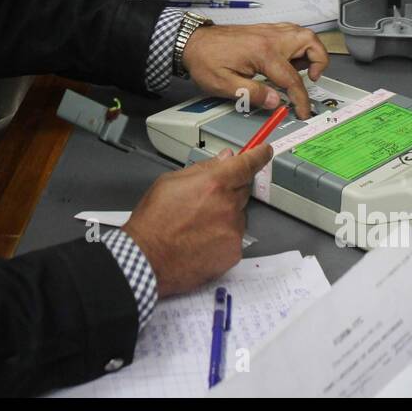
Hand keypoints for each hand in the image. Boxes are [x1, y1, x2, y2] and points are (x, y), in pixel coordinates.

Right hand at [123, 145, 271, 297]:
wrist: (147, 259)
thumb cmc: (153, 221)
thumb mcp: (169, 182)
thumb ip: (202, 169)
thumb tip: (224, 160)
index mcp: (214, 183)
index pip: (246, 164)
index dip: (258, 156)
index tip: (264, 152)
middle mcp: (228, 205)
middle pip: (242, 190)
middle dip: (228, 191)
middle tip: (204, 202)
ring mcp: (233, 230)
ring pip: (238, 216)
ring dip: (225, 216)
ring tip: (196, 227)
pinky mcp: (234, 252)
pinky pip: (234, 238)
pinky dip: (222, 238)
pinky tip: (201, 242)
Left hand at [181, 22, 328, 119]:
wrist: (192, 41)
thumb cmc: (205, 60)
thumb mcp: (225, 84)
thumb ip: (253, 93)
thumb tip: (276, 102)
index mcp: (263, 53)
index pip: (292, 79)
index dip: (301, 99)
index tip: (302, 111)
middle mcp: (270, 38)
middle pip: (309, 42)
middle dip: (319, 61)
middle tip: (311, 79)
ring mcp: (268, 31)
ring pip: (303, 33)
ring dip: (310, 50)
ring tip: (302, 70)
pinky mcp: (263, 30)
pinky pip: (290, 32)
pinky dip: (297, 44)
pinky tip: (288, 58)